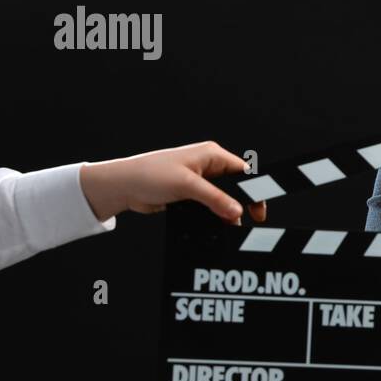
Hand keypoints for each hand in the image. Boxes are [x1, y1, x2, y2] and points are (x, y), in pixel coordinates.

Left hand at [79, 141, 266, 224]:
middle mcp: (208, 166)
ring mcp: (199, 181)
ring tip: (228, 226)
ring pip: (224, 199)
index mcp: (211, 155)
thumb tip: (237, 211)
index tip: (258, 209)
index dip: (254, 190)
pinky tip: (214, 225)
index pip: (243, 172)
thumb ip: (215, 199)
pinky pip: (210, 206)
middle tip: (246, 220)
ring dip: (226, 212)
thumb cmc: (149, 174)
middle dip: (241, 204)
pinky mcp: (190, 194)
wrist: (123, 186)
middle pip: (236, 187)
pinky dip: (214, 216)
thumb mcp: (187, 185)